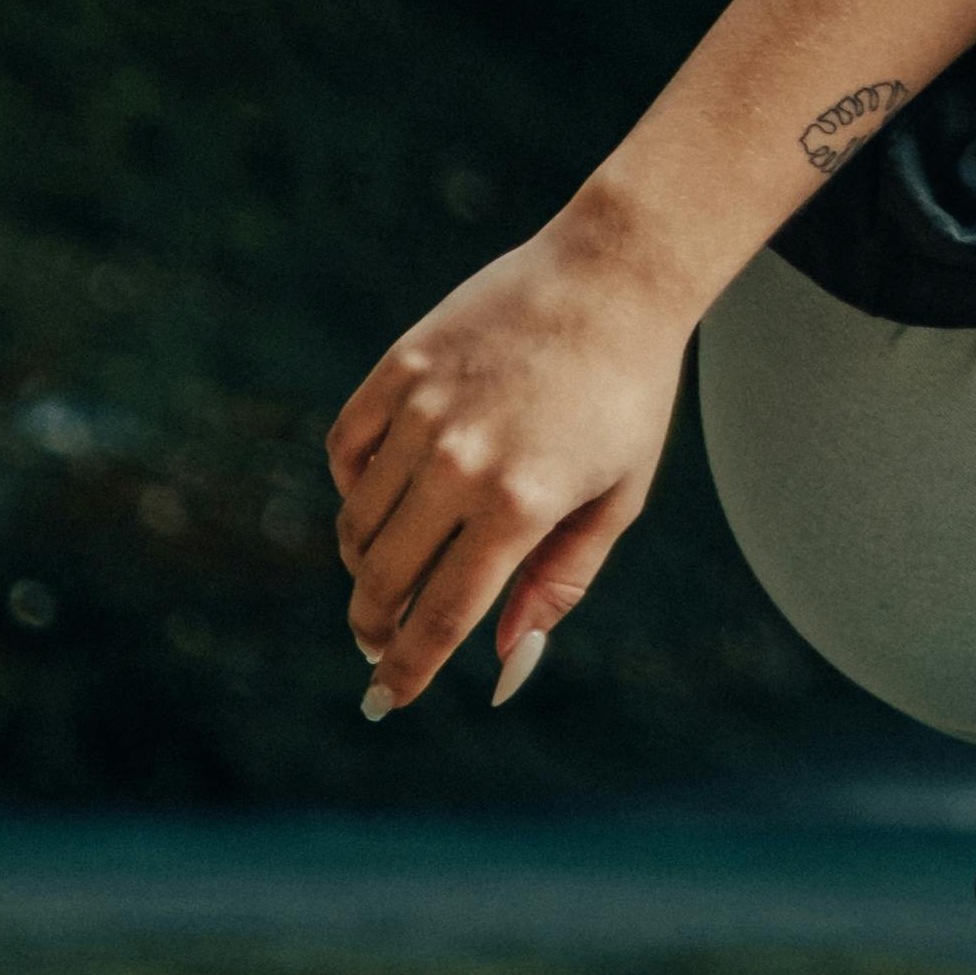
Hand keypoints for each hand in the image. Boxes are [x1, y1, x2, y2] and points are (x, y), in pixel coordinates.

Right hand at [328, 210, 693, 713]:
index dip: (407, 669)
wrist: (614, 274)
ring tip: (384, 575)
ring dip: (362, 563)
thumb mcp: (616, 499)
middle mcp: (460, 461)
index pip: (440, 615)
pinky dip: (353, 485)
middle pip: (384, 577)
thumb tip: (505, 663)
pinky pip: (347, 448)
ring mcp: (423, 409)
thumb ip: (558, 584)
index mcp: (520, 505)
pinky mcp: (400, 365)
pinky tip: (378, 498)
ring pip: (357, 518)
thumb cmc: (628, 395)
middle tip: (376, 643)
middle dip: (374, 625)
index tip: (386, 700)